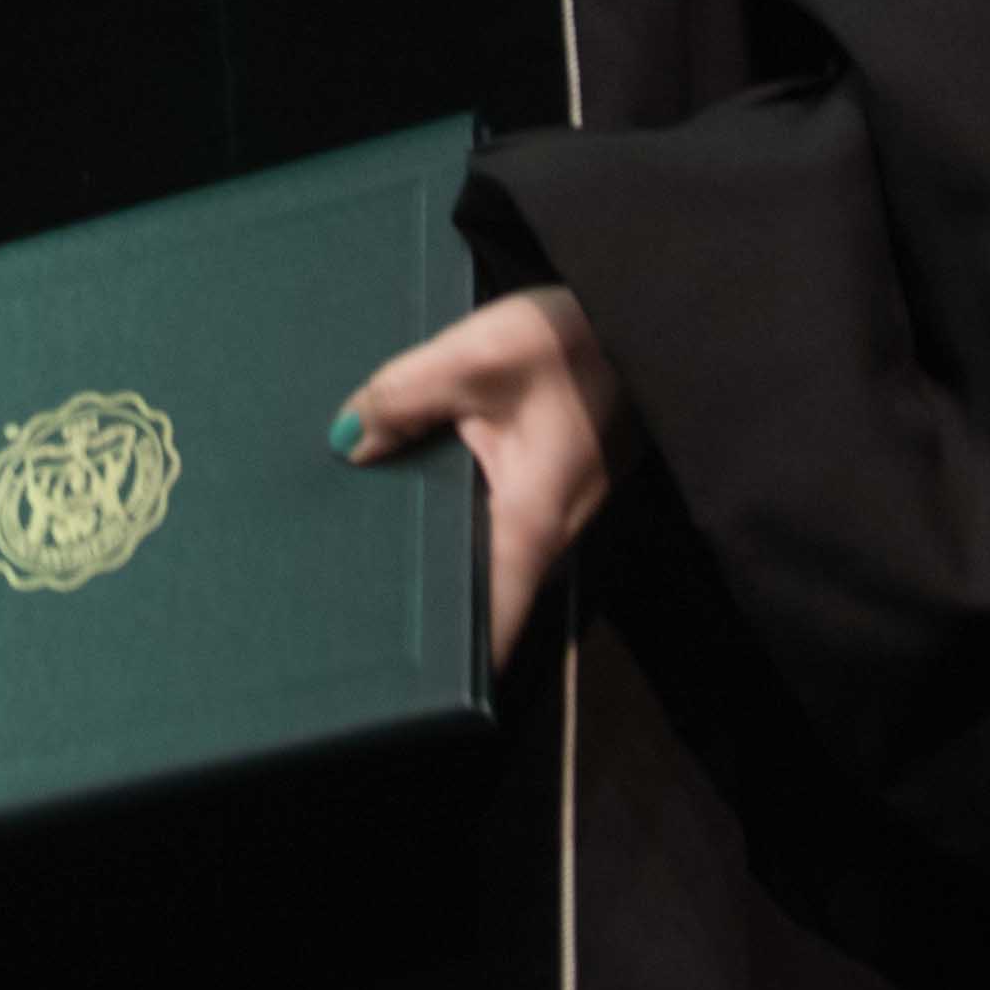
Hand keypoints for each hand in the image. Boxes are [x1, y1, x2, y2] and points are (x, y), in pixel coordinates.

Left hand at [335, 283, 628, 668]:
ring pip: (497, 552)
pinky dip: (469, 515)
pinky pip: (510, 520)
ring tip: (375, 546)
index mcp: (530, 525)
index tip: (400, 676)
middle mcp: (554, 535)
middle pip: (488, 590)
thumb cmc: (568, 342)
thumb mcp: (471, 358)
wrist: (643, 312)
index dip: (450, 655)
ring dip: (449, 551)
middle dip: (431, 598)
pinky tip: (426, 489)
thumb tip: (345, 445)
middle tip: (357, 601)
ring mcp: (566, 512)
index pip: (493, 624)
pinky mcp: (567, 484)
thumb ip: (400, 401)